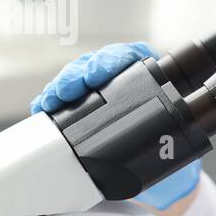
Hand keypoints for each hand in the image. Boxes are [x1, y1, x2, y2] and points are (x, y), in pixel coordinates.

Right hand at [29, 42, 199, 209]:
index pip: (128, 55)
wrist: (161, 159)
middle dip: (76, 76)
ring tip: (49, 102)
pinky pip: (64, 95)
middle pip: (95, 65)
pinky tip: (41, 107)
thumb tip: (162, 147)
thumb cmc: (170, 143)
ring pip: (76, 78)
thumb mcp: (174, 137)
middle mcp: (123, 74)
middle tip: (66, 91)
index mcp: (151, 73)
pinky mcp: (83, 100)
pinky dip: (51, 101)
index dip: (109, 62)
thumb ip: (167, 135)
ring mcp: (100, 86)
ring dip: (60, 88)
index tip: (95, 76)